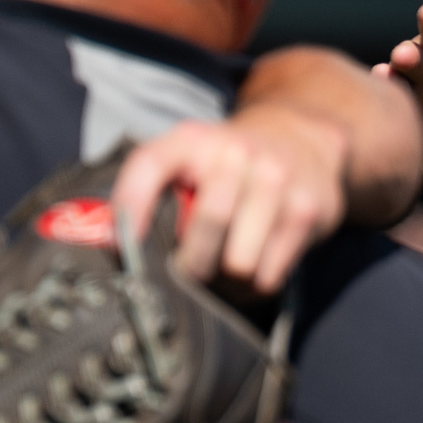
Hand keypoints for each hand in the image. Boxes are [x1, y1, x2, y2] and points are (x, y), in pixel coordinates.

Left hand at [112, 110, 348, 294]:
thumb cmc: (232, 163)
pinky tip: (256, 266)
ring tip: (227, 267)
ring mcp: (277, 180)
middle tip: (190, 271)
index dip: (132, 207)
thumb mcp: (190, 157)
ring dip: (228, 279)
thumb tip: (115, 246)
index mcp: (193, 139)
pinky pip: (271, 271)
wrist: (304, 139)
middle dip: (193, 263)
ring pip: (240, 260)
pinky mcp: (308, 210)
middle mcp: (238, 152)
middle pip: (208, 223)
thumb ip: (151, 190)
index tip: (122, 247)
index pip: (151, 165)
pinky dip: (257, 283)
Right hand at [389, 0, 422, 150]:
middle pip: (420, 51)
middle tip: (407, 48)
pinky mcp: (410, 112)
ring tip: (399, 64)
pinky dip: (394, 101)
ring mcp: (415, 85)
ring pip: (404, 78)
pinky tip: (387, 90)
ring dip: (399, 73)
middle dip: (412, 48)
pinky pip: (399, 106)